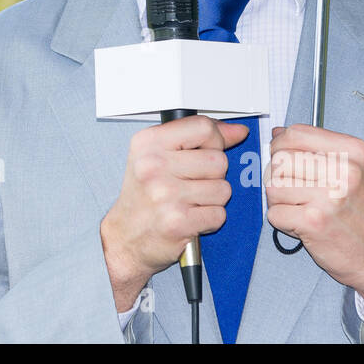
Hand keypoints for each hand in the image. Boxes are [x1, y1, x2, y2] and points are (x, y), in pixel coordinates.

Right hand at [100, 115, 248, 309]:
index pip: (203, 127)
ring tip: (190, 202)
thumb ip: (198, 138)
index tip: (209, 149)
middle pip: (218, 160)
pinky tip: (191, 218)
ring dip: (213, 199)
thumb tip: (237, 131)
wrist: (126, 236)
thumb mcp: (159, 155)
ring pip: (223, 188)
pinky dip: (210, 220)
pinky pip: (219, 214)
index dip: (215, 139)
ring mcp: (165, 194)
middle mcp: (153, 166)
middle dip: (213, 175)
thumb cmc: (144, 196)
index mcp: (148, 143)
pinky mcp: (177, 222)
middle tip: (190, 184)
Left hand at [265, 124, 363, 312]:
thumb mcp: (349, 169)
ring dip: (280, 201)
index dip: (280, 145)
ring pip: (273, 186)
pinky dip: (282, 222)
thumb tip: (277, 133)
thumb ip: (314, 149)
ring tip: (301, 208)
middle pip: (280, 159)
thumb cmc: (358, 212)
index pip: (296, 133)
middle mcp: (344, 170)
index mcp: (352, 151)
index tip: (283, 157)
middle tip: (294, 191)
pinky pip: (274, 213)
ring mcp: (329, 196)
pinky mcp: (314, 221)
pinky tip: (302, 224)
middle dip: (278, 177)